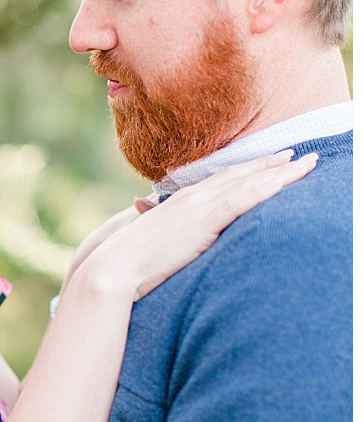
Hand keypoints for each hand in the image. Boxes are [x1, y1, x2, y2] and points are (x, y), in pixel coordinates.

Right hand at [78, 150, 316, 299]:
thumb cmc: (126, 259)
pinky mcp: (204, 220)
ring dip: (281, 172)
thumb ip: (160, 226)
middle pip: (239, 175)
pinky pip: (243, 199)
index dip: (247, 169)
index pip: (220, 180)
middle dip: (271, 163)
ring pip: (248, 183)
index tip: (269, 162)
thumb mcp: (148, 237)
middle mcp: (192, 198)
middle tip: (299, 153)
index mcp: (179, 202)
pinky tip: (286, 181)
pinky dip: (267, 187)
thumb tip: (158, 221)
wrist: (113, 267)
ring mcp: (199, 207)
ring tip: (307, 163)